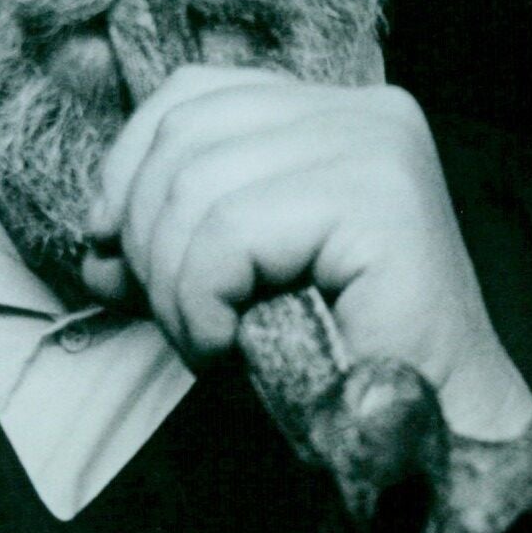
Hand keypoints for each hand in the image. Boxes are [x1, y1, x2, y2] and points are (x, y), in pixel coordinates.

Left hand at [79, 66, 531, 440]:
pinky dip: (205, 301)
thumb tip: (95, 237)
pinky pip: (230, 233)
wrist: (436, 436)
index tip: (108, 247)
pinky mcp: (378, 198)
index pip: (190, 96)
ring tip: (211, 341)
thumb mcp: (235, 273)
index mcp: (330, 111)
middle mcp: (362, 110)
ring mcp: (376, 146)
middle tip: (175, 319)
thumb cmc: (335, 358)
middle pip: (183, 138)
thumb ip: (171, 232)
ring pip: (197, 188)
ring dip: (176, 286)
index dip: (127, 170)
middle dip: (146, 239)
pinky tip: (233, 345)